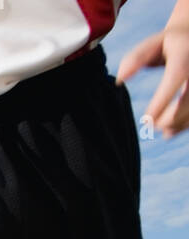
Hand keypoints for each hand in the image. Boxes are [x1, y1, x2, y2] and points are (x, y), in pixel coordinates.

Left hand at [116, 22, 188, 136]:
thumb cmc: (169, 44)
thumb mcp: (153, 45)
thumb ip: (136, 59)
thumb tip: (119, 79)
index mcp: (186, 52)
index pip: (178, 74)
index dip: (163, 100)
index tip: (147, 120)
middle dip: (172, 116)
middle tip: (153, 126)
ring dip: (180, 123)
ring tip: (162, 130)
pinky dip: (185, 123)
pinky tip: (171, 130)